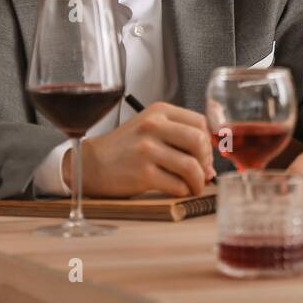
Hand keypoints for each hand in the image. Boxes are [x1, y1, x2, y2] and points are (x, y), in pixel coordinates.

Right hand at [64, 101, 214, 196]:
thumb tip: (211, 163)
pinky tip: (180, 190)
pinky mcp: (142, 174)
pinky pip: (177, 184)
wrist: (91, 164)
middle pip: (199, 141)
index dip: (208, 140)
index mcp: (159, 111)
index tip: (205, 153)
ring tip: (196, 185)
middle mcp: (153, 127)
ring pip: (191, 166)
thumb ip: (179, 136)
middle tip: (204, 170)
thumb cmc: (125, 148)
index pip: (200, 122)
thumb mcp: (150, 129)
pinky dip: (184, 190)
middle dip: (207, 160)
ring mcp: (147, 151)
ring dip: (199, 180)